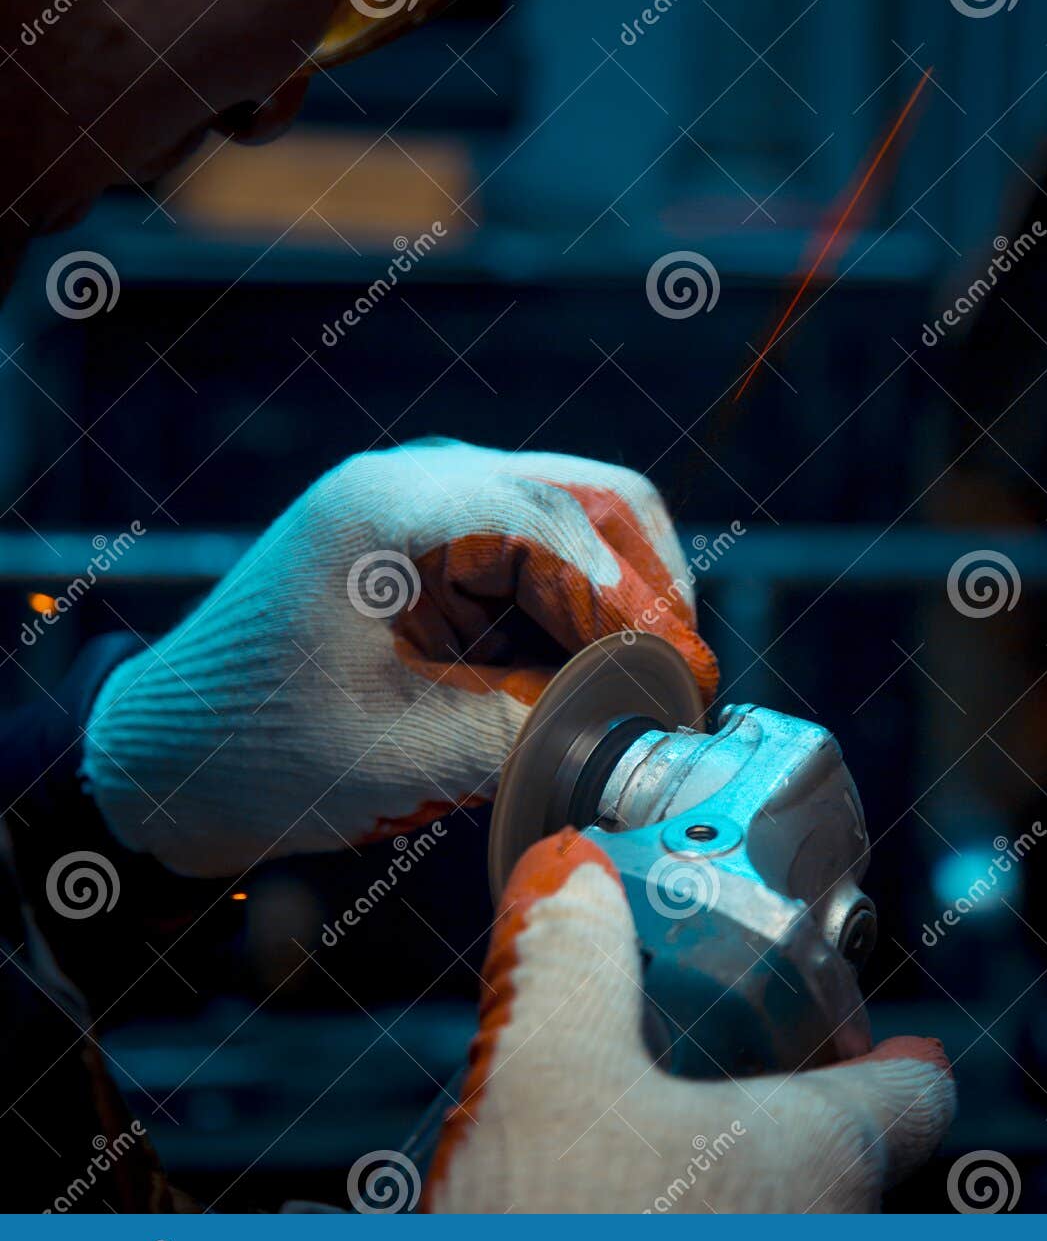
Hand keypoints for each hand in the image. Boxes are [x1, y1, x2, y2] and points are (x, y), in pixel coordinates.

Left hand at [85, 440, 717, 876]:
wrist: (166, 757)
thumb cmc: (257, 748)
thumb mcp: (405, 751)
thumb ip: (541, 735)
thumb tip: (653, 737)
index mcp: (395, 505)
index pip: (564, 527)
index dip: (642, 612)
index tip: (685, 691)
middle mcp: (422, 483)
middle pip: (592, 504)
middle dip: (649, 597)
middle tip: (680, 693)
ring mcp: (431, 510)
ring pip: (581, 529)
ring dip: (620, 610)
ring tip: (642, 700)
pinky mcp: (437, 551)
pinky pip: (543, 566)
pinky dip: (580, 623)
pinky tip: (589, 689)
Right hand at [426, 831, 954, 1212]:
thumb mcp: (540, 1069)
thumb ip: (566, 956)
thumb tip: (575, 874)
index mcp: (815, 1160)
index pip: (911, 1100)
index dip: (899, 1058)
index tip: (896, 1045)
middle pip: (848, 1172)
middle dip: (793, 1119)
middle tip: (729, 1073)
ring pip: (785, 1232)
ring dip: (737, 1191)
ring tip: (646, 1150)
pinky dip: (692, 1237)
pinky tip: (608, 1227)